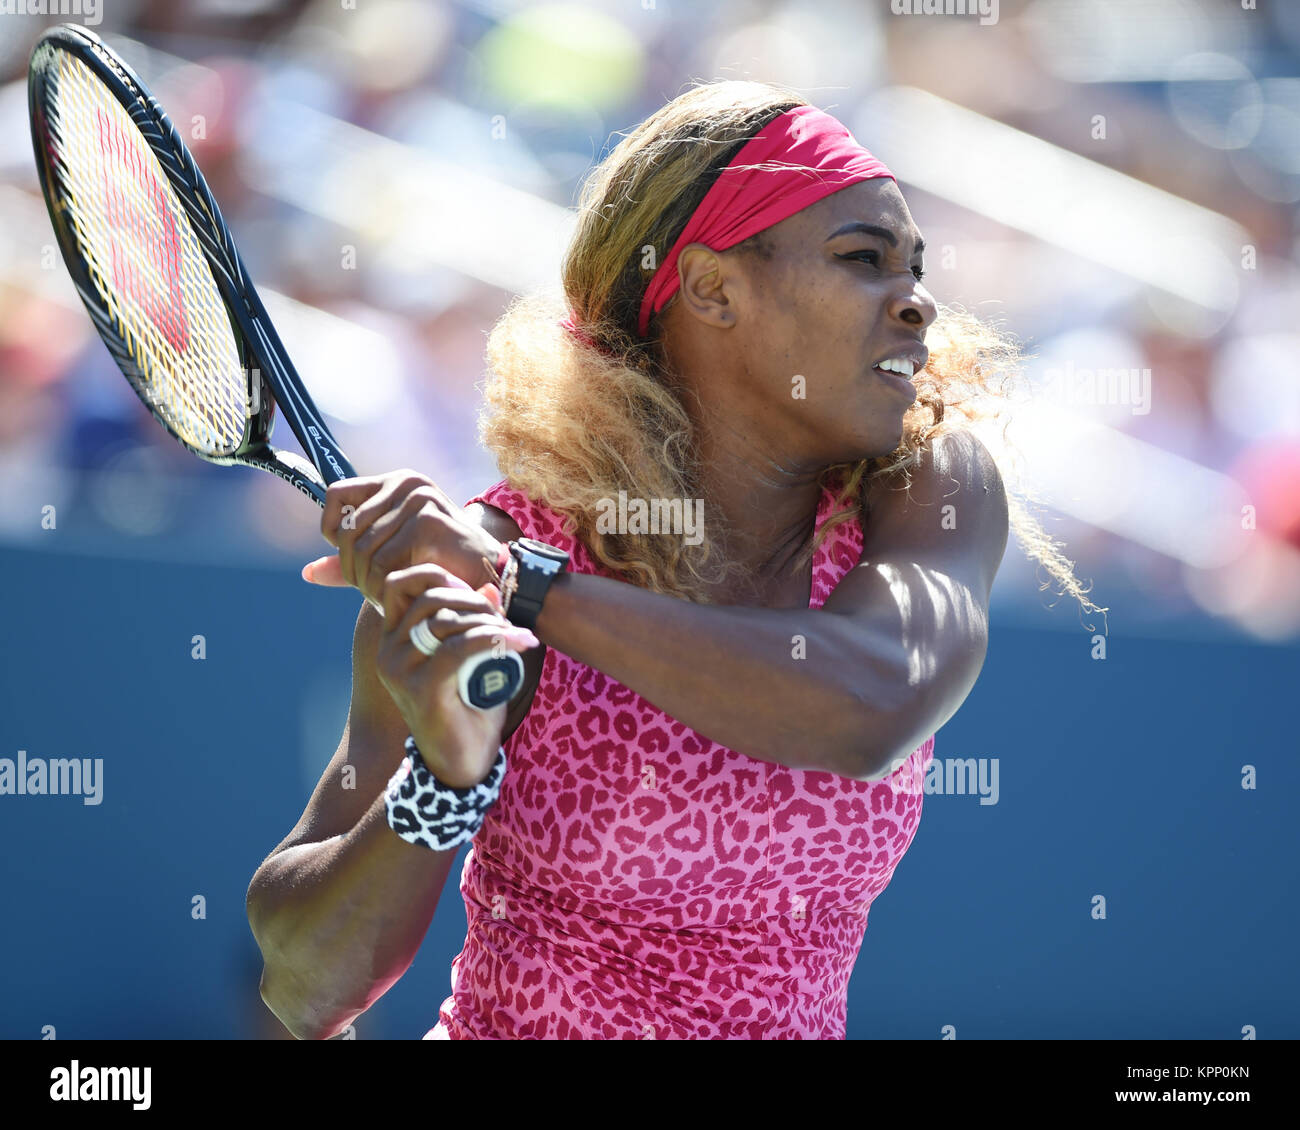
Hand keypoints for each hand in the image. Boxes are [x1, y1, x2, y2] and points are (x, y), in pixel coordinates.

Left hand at [303, 471, 502, 610]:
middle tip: (371, 592)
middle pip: (347, 530)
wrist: (489, 575)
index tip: (353, 560)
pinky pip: (382, 562)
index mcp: (394, 482)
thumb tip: (307, 573)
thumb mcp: (389, 559)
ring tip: (385, 597)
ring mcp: (418, 498)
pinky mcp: (428, 521)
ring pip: (361, 549)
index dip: (334, 533)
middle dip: (352, 569)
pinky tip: (398, 597)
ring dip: (367, 583)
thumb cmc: (440, 565)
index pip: (336, 496)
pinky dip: (383, 587)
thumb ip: (349, 562)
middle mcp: (405, 482)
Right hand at [375, 562, 537, 788]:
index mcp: (393, 639)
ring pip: (445, 619)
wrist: (462, 764)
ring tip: (516, 635)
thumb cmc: (468, 709)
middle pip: (428, 596)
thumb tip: (489, 587)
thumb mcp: (472, 659)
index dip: (439, 575)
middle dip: (475, 600)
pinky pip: (458, 648)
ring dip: (489, 620)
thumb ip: (476, 624)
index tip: (477, 593)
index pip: (400, 584)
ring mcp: (401, 670)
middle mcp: (389, 651)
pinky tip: (519, 642)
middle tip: (506, 618)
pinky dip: (493, 638)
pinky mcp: (421, 689)